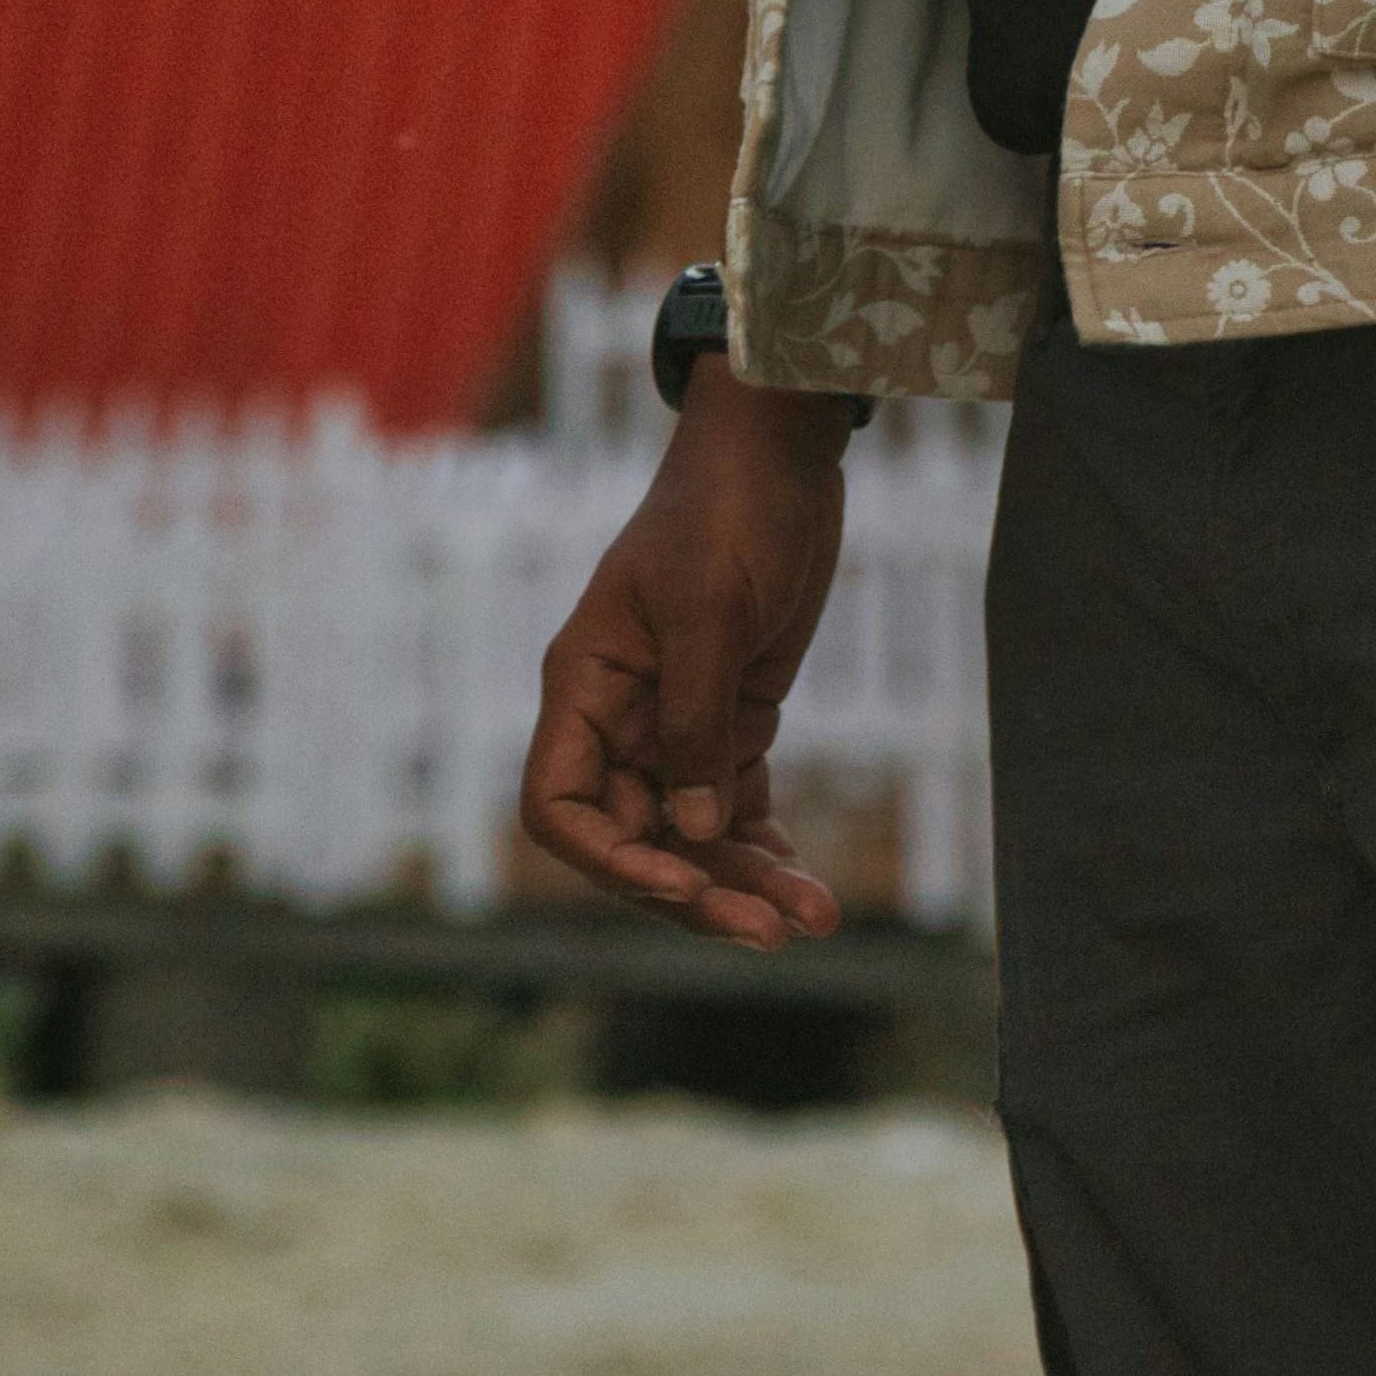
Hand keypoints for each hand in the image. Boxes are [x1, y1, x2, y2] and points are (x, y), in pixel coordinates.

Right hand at [520, 376, 856, 942]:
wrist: (781, 446)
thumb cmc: (727, 507)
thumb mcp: (708, 607)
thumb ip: (696, 720)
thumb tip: (696, 829)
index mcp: (584, 688)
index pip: (560, 809)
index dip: (610, 860)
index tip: (680, 877)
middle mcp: (620, 717)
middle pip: (637, 837)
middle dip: (698, 889)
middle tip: (769, 929)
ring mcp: (677, 721)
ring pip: (695, 832)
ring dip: (745, 879)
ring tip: (815, 919)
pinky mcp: (733, 715)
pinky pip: (736, 802)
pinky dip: (766, 845)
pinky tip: (806, 886)